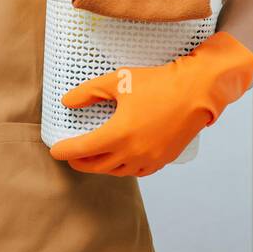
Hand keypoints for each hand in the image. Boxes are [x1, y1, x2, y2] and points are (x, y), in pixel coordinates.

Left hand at [49, 32, 252, 176]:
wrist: (196, 92)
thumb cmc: (159, 83)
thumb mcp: (119, 80)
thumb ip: (89, 92)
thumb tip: (67, 102)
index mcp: (118, 134)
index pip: (82, 149)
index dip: (65, 151)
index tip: (55, 150)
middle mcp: (132, 152)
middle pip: (96, 166)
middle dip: (80, 162)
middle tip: (71, 155)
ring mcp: (148, 159)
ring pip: (116, 171)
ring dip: (101, 166)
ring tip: (94, 157)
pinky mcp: (162, 160)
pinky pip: (135, 171)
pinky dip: (123, 167)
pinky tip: (120, 159)